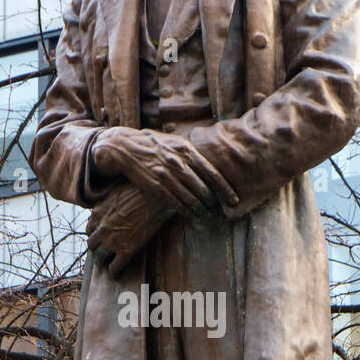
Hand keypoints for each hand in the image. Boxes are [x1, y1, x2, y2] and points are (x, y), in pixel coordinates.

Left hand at [87, 183, 173, 276]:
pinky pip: (115, 267)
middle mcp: (101, 228)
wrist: (155, 197)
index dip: (96, 233)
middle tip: (102, 251)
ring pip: (99, 257)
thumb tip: (110, 204)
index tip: (101, 236)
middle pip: (92, 244)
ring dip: (102, 261)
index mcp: (98, 213)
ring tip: (106, 265)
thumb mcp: (117, 191)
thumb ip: (109, 201)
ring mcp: (113, 240)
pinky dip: (114, 272)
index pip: (89, 228)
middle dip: (97, 248)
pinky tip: (116, 273)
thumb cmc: (139, 189)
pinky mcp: (126, 250)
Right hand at [92, 127, 238, 215]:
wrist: (125, 148)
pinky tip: (192, 215)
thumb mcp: (175, 142)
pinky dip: (186, 211)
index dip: (226, 189)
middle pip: (204, 189)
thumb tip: (211, 164)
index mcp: (187, 151)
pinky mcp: (155, 187)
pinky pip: (176, 203)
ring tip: (209, 217)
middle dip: (214, 203)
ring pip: (191, 198)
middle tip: (221, 212)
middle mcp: (178, 163)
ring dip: (202, 210)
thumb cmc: (153, 145)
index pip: (213, 173)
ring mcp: (167, 176)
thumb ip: (192, 153)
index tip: (235, 200)